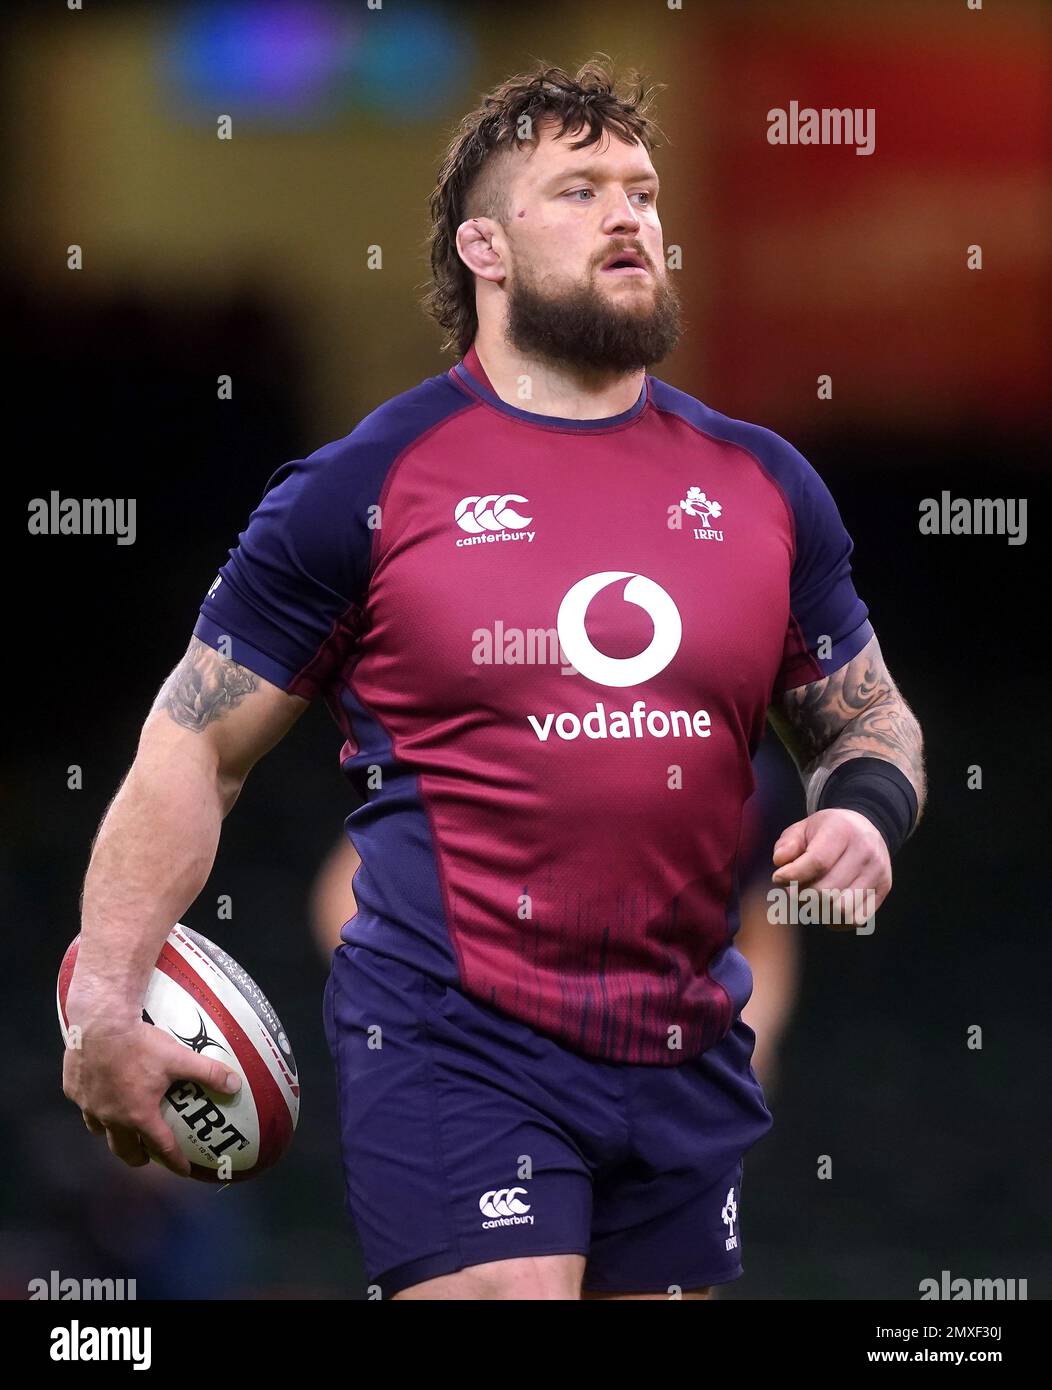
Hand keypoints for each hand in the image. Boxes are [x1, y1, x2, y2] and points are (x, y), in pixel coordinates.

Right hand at [62, 1012, 241, 1176]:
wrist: (99, 1024)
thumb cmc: (140, 1044)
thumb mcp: (179, 1058)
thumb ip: (209, 1072)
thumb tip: (235, 1084)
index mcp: (139, 1115)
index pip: (162, 1147)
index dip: (175, 1161)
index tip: (184, 1171)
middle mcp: (111, 1117)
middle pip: (124, 1149)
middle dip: (138, 1157)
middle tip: (148, 1157)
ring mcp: (89, 1106)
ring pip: (99, 1131)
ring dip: (113, 1134)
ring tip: (122, 1128)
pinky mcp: (74, 1091)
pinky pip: (85, 1106)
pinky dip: (94, 1106)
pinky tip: (100, 1094)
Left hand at [771, 808, 891, 926]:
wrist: (865, 828)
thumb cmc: (827, 832)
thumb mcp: (803, 828)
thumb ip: (787, 844)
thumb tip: (779, 862)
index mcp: (843, 831)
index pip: (818, 861)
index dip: (793, 875)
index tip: (778, 878)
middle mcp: (865, 851)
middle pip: (827, 891)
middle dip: (802, 896)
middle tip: (793, 891)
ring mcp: (878, 871)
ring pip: (841, 909)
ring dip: (818, 911)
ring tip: (809, 901)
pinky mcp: (883, 888)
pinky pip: (856, 919)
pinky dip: (835, 921)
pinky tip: (825, 909)